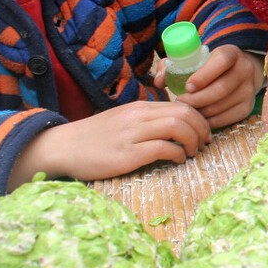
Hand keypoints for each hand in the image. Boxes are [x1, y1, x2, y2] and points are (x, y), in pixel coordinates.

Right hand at [7, 100, 212, 189]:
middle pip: (184, 114)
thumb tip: (176, 126)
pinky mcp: (127, 154)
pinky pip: (163, 148)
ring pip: (177, 127)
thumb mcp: (124, 121)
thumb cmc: (95, 138)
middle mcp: (138, 116)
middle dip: (202, 129)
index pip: (181, 106)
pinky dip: (177, 154)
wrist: (63, 147)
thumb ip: (147, 121)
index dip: (200, 120)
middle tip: (204, 144)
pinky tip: (177, 161)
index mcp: (140, 108)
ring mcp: (132, 134)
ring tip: (192, 153)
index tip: (204, 133)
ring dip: (192, 141)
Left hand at [155, 45, 264, 128]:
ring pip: (222, 106)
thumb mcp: (195, 59)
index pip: (221, 62)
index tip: (187, 87)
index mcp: (231, 53)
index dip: (203, 76)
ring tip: (187, 111)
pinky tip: (199, 118)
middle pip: (220, 89)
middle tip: (180, 103)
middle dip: (197, 99)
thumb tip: (159, 81)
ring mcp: (249, 89)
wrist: (240, 71)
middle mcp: (244, 70)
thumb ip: (173, 66)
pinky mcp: (248, 106)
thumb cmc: (210, 66)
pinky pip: (227, 118)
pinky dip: (210, 121)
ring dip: (201, 112)